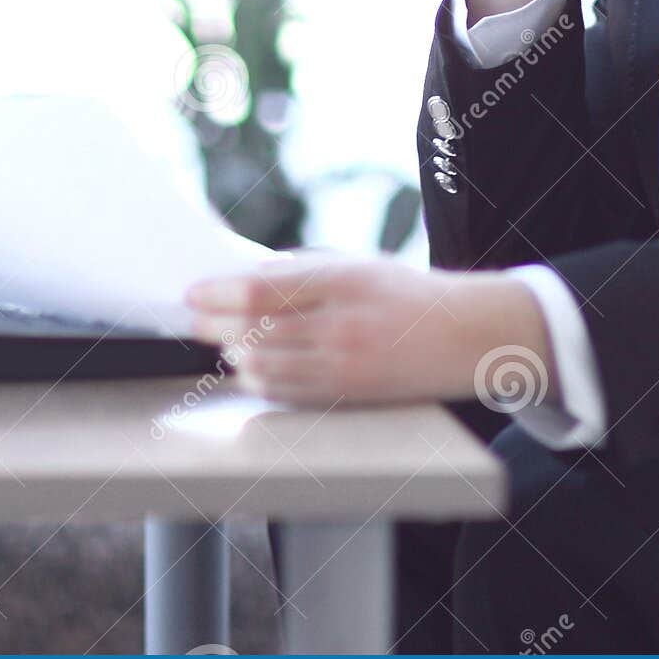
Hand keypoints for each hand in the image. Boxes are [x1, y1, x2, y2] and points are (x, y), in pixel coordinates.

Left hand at [183, 253, 552, 406]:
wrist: (465, 333)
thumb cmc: (404, 293)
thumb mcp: (357, 264)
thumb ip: (302, 271)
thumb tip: (241, 278)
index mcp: (341, 279)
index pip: (260, 290)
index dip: (217, 294)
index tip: (193, 293)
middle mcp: (340, 323)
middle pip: (254, 330)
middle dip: (215, 326)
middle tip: (195, 320)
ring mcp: (344, 364)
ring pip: (264, 367)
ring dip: (234, 355)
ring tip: (223, 342)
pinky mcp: (348, 394)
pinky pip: (286, 392)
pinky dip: (259, 380)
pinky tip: (250, 367)